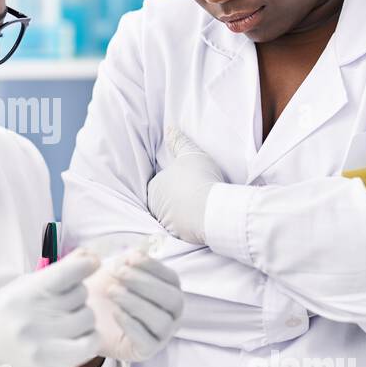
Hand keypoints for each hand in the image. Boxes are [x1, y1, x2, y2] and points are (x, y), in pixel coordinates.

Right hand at [0, 250, 101, 366]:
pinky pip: (91, 341)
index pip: (66, 273)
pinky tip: (80, 336)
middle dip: (78, 295)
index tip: (93, 263)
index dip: (85, 265)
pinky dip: (91, 336)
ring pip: (88, 316)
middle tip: (64, 304)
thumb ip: (55, 272)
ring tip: (68, 321)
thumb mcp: (23, 288)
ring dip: (84, 317)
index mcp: (24, 294)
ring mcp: (44, 342)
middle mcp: (33, 317)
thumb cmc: (11, 317)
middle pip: (81, 293)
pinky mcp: (56, 363)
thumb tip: (89, 255)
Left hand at [85, 244, 185, 361]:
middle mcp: (171, 314)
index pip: (171, 279)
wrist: (80, 316)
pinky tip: (115, 312)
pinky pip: (148, 341)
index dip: (153, 266)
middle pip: (172, 299)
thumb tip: (135, 254)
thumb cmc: (103, 290)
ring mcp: (161, 335)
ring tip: (112, 291)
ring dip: (137, 303)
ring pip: (162, 321)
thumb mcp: (113, 269)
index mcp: (169, 292)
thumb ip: (126, 260)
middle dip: (146, 284)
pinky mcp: (146, 351)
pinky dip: (132, 325)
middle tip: (119, 273)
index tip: (130, 257)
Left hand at [146, 126, 222, 243]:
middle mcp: (155, 207)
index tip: (188, 183)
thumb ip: (179, 141)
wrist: (211, 211)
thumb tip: (169, 128)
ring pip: (171, 217)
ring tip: (198, 210)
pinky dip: (188, 227)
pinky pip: (181, 230)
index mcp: (154, 187)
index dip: (174, 183)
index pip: (160, 184)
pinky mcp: (177, 238)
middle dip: (175, 200)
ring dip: (180, 214)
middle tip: (194, 196)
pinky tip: (198, 224)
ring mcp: (165, 223)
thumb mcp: (191, 154)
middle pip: (164, 202)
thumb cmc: (199, 179)